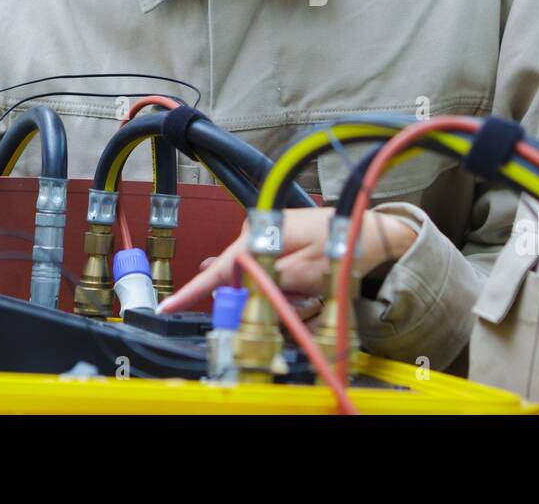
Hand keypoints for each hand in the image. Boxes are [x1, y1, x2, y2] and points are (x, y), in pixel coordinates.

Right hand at [158, 205, 418, 313]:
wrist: (369, 231)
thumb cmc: (342, 245)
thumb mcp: (304, 273)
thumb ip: (267, 282)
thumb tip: (238, 291)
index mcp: (258, 233)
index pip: (217, 269)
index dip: (192, 291)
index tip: (168, 306)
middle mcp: (256, 231)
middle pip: (239, 279)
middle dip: (260, 297)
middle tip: (295, 300)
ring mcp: (266, 237)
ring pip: (256, 279)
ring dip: (277, 292)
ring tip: (308, 290)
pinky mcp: (276, 243)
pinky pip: (268, 272)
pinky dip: (283, 285)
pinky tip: (305, 284)